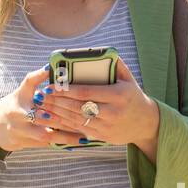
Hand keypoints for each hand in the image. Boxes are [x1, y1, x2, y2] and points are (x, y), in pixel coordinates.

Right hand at [0, 66, 85, 150]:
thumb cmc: (18, 105)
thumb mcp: (25, 92)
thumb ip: (40, 83)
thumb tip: (61, 71)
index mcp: (21, 94)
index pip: (29, 81)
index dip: (40, 75)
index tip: (53, 69)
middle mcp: (18, 111)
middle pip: (40, 114)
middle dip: (60, 117)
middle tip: (79, 116)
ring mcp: (19, 128)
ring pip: (44, 134)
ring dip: (64, 136)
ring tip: (82, 136)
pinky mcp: (23, 141)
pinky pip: (45, 144)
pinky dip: (61, 143)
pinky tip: (76, 143)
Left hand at [40, 56, 160, 155]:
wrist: (145, 123)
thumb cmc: (133, 96)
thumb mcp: (128, 78)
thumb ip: (115, 64)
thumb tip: (100, 51)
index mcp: (118, 95)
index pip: (87, 92)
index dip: (67, 90)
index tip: (52, 85)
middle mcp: (113, 112)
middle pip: (78, 107)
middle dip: (57, 101)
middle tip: (42, 95)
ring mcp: (107, 126)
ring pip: (77, 120)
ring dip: (57, 113)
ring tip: (43, 106)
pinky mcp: (103, 136)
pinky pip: (80, 129)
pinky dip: (65, 123)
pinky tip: (53, 117)